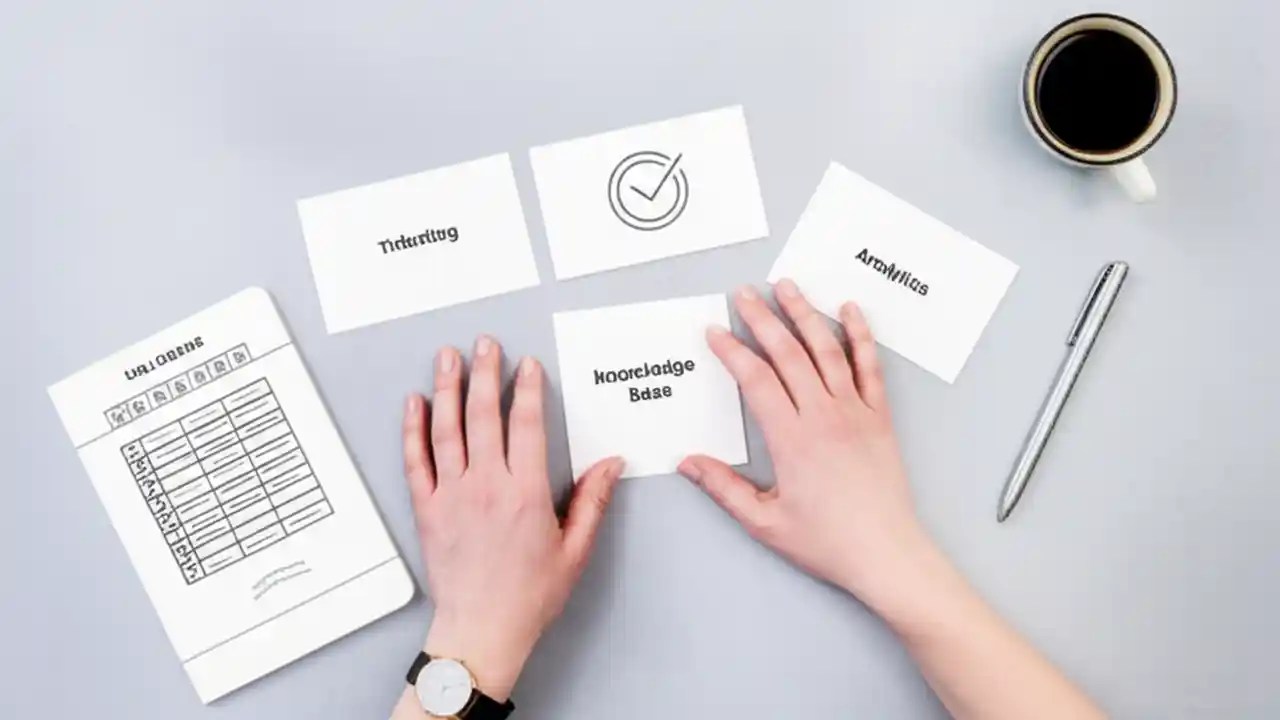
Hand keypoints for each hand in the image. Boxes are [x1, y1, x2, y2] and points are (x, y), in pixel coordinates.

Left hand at [401, 337, 623, 701]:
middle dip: (485, 373)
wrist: (481, 631)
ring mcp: (452, 495)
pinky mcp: (427, 509)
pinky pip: (416, 460)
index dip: (527, 389)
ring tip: (448, 357)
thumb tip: (611, 464)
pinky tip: (415, 404)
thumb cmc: (529, 597)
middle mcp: (486, 486)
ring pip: (447, 429)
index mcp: (525, 493)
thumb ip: (592, 502)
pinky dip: (413, 429)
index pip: (526, 425)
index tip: (528, 365)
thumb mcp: (575, 551)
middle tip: (485, 344)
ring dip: (447, 388)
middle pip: (483, 415)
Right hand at [678, 280, 929, 612]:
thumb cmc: (828, 542)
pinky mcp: (879, 417)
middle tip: (743, 294)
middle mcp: (824, 416)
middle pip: (788, 354)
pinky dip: (859, 335)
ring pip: (826, 350)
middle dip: (762, 319)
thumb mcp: (765, 521)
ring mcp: (854, 412)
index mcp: (792, 439)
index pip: (755, 380)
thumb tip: (688, 463)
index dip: (732, 351)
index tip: (714, 333)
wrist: (887, 554)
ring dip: (804, 315)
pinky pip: (869, 366)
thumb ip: (723, 488)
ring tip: (787, 286)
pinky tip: (849, 312)